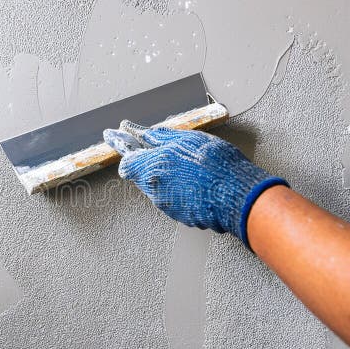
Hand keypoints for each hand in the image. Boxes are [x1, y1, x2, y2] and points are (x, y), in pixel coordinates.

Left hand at [103, 121, 287, 246]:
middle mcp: (154, 187)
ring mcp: (166, 203)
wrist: (237, 195)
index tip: (112, 135)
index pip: (126, 159)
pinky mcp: (179, 215)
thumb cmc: (216, 164)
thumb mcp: (189, 139)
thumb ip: (161, 137)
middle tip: (141, 145)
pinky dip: (176, 186)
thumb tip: (143, 133)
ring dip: (162, 173)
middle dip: (142, 159)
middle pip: (139, 173)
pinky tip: (192, 179)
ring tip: (182, 164)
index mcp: (153, 165)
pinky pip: (171, 197)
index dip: (119, 145)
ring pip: (155, 185)